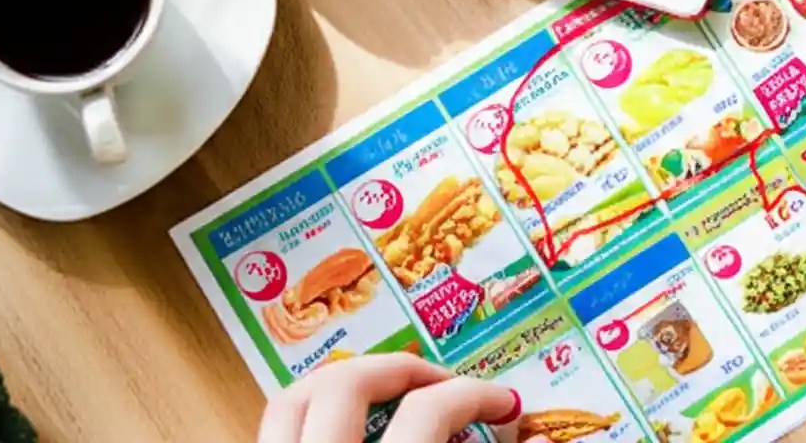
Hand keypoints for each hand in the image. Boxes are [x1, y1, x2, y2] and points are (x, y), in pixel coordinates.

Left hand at [257, 353, 547, 442]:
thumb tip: (534, 439)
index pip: (427, 415)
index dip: (475, 397)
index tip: (501, 403)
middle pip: (347, 384)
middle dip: (404, 369)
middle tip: (444, 383)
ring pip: (290, 401)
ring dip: (342, 380)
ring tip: (384, 386)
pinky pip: (271, 435)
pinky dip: (306, 416)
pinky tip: (339, 429)